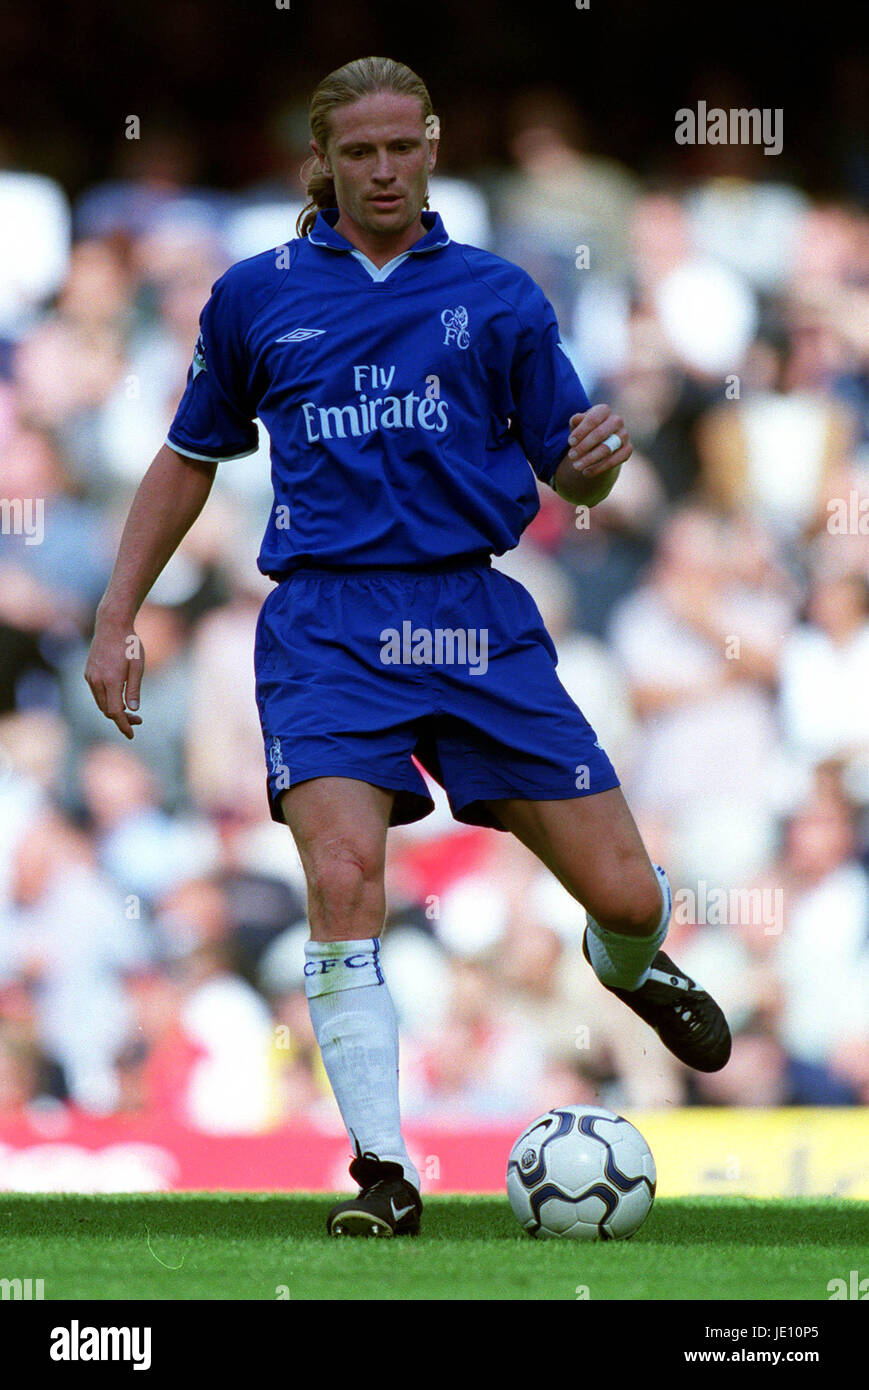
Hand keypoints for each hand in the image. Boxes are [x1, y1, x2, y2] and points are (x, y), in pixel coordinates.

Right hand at [84, 616, 144, 739]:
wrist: (111, 626)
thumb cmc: (129, 644)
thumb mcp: (138, 666)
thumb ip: (134, 689)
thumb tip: (133, 710)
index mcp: (111, 680)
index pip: (115, 712)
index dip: (123, 725)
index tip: (131, 734)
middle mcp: (97, 680)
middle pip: (106, 710)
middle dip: (121, 719)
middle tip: (138, 719)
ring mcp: (90, 677)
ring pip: (100, 703)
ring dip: (113, 710)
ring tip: (129, 710)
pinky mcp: (88, 673)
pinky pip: (96, 693)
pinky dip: (107, 700)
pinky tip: (118, 697)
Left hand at [566, 404, 631, 477]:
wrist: (600, 442)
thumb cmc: (586, 430)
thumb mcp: (578, 424)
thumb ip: (576, 421)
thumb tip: (577, 419)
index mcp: (604, 410)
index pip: (592, 419)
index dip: (581, 431)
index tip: (570, 443)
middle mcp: (617, 420)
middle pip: (600, 434)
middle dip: (584, 446)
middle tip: (571, 456)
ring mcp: (624, 435)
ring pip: (607, 448)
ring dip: (589, 459)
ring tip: (576, 466)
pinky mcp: (628, 450)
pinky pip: (614, 461)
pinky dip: (599, 468)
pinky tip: (586, 472)